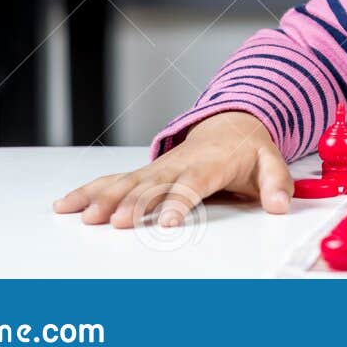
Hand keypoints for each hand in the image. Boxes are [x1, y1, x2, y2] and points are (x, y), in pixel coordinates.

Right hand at [52, 111, 292, 227]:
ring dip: (104, 197)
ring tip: (84, 216)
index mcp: (209, 164)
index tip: (165, 222)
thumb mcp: (271, 161)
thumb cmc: (248, 148)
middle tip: (115, 222)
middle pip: (152, 185)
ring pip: (126, 182)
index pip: (192, 184)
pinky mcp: (143, 173)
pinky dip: (89, 190)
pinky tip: (65, 205)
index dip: (177, 202)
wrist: (231, 123)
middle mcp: (177, 165)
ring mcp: (157, 168)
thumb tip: (281, 206)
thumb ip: (277, 183)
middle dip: (133, 203)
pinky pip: (113, 180)